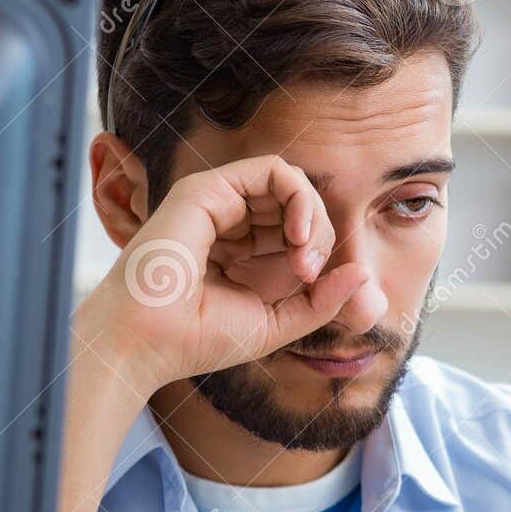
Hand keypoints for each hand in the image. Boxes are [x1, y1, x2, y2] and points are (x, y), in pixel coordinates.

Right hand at [80, 155, 385, 392]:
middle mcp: (231, 225)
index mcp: (243, 255)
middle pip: (301, 208)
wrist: (147, 342)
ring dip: (314, 218)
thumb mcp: (278, 323)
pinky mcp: (209, 189)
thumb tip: (363, 272)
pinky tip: (299, 235)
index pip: (301, 235)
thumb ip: (322, 300)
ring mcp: (219, 205)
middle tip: (311, 272)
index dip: (321, 255)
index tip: (314, 286)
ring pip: (292, 185)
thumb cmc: (200, 339)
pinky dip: (299, 196)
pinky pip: (273, 169)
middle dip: (322, 236)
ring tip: (306, 254)